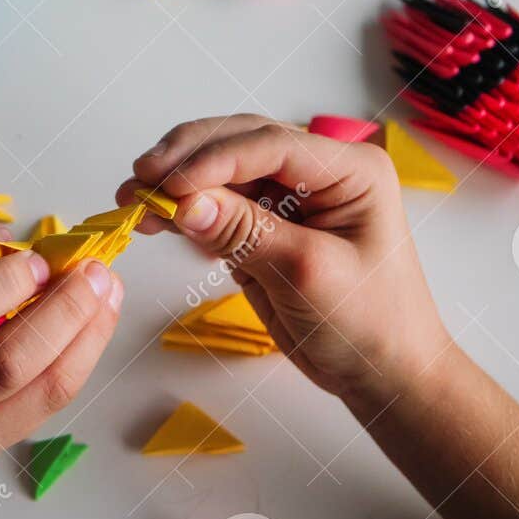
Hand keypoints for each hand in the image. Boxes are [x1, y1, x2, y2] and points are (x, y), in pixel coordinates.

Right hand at [0, 226, 123, 471]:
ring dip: (83, 343)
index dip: (2, 286)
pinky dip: (66, 367)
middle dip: (64, 316)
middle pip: (5, 368)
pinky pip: (32, 411)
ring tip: (107, 298)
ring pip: (34, 397)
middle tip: (97, 273)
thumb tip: (9, 239)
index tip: (38, 256)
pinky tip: (86, 333)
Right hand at [118, 115, 448, 405]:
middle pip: (241, 144)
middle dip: (187, 160)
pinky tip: (157, 220)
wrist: (383, 375)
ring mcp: (291, 198)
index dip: (214, 159)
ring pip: (223, 172)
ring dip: (177, 183)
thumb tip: (185, 202)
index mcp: (350, 170)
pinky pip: (219, 206)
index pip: (271, 145)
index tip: (167, 183)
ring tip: (135, 199)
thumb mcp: (308, 274)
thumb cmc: (370, 325)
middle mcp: (319, 173)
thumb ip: (246, 233)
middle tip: (139, 179)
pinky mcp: (266, 227)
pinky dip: (186, 211)